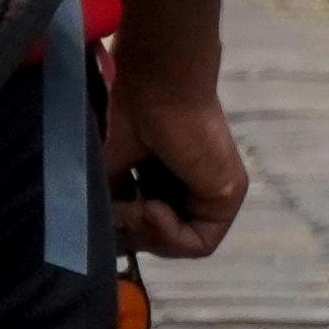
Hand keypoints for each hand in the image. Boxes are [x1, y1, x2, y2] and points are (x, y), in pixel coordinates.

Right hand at [109, 65, 247, 259]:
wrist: (156, 82)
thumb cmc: (132, 111)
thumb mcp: (111, 170)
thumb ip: (110, 204)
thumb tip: (100, 237)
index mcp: (169, 178)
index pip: (149, 228)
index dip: (126, 229)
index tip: (111, 207)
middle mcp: (195, 187)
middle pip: (163, 240)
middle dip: (133, 234)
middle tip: (117, 209)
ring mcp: (215, 193)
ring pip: (180, 245)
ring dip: (147, 233)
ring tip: (134, 205)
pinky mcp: (227, 195)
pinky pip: (200, 244)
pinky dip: (169, 235)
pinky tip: (151, 206)